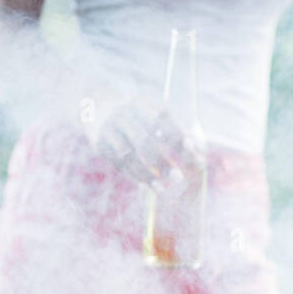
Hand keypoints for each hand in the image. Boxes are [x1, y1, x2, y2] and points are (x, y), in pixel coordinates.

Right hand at [87, 98, 204, 189]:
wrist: (94, 109)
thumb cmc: (135, 118)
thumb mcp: (150, 115)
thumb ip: (172, 131)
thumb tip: (198, 153)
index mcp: (141, 105)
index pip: (163, 123)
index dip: (179, 139)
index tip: (193, 156)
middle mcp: (124, 115)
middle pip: (145, 140)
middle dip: (163, 162)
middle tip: (179, 179)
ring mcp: (111, 129)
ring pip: (130, 155)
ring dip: (147, 174)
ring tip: (162, 189)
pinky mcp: (101, 143)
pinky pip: (120, 164)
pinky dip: (135, 177)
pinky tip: (147, 187)